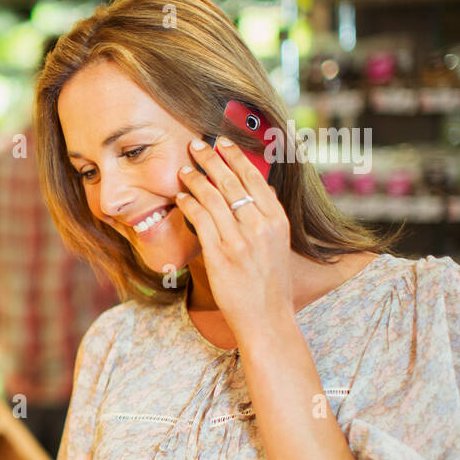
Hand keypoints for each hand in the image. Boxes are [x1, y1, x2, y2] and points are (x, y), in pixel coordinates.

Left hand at [176, 136, 292, 338]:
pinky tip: (181, 196)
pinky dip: (190, 204)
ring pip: (214, 198)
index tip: (223, 142)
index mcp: (278, 220)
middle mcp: (261, 226)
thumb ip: (267, 216)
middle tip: (195, 144)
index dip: (236, 157)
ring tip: (184, 168)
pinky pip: (202, 220)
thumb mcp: (278, 244)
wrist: (267, 318)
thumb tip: (258, 189)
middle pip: (232, 182)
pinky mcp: (222, 255)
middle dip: (211, 159)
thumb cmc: (269, 282)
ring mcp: (241, 240)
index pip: (255, 178)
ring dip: (196, 179)